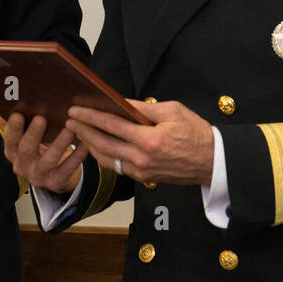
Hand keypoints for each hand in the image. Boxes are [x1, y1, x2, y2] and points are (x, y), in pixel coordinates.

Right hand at [4, 113, 87, 193]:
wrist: (51, 173)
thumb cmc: (37, 148)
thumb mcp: (23, 138)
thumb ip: (14, 125)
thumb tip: (0, 110)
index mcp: (12, 152)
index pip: (9, 140)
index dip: (12, 128)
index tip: (18, 115)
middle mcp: (22, 166)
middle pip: (26, 150)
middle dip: (34, 134)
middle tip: (41, 118)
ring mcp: (38, 176)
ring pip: (49, 160)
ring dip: (59, 144)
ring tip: (69, 129)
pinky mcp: (55, 182)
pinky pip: (68, 168)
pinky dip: (77, 155)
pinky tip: (85, 143)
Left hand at [66, 100, 214, 186]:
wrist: (212, 162)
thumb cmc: (196, 133)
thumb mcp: (173, 111)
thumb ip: (143, 109)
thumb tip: (120, 102)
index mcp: (149, 140)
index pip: (111, 125)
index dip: (90, 116)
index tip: (76, 110)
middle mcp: (142, 158)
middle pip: (103, 144)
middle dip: (83, 131)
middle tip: (70, 120)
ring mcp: (141, 171)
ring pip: (107, 159)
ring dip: (90, 145)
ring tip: (79, 133)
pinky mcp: (144, 178)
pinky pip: (118, 166)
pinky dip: (104, 156)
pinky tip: (97, 146)